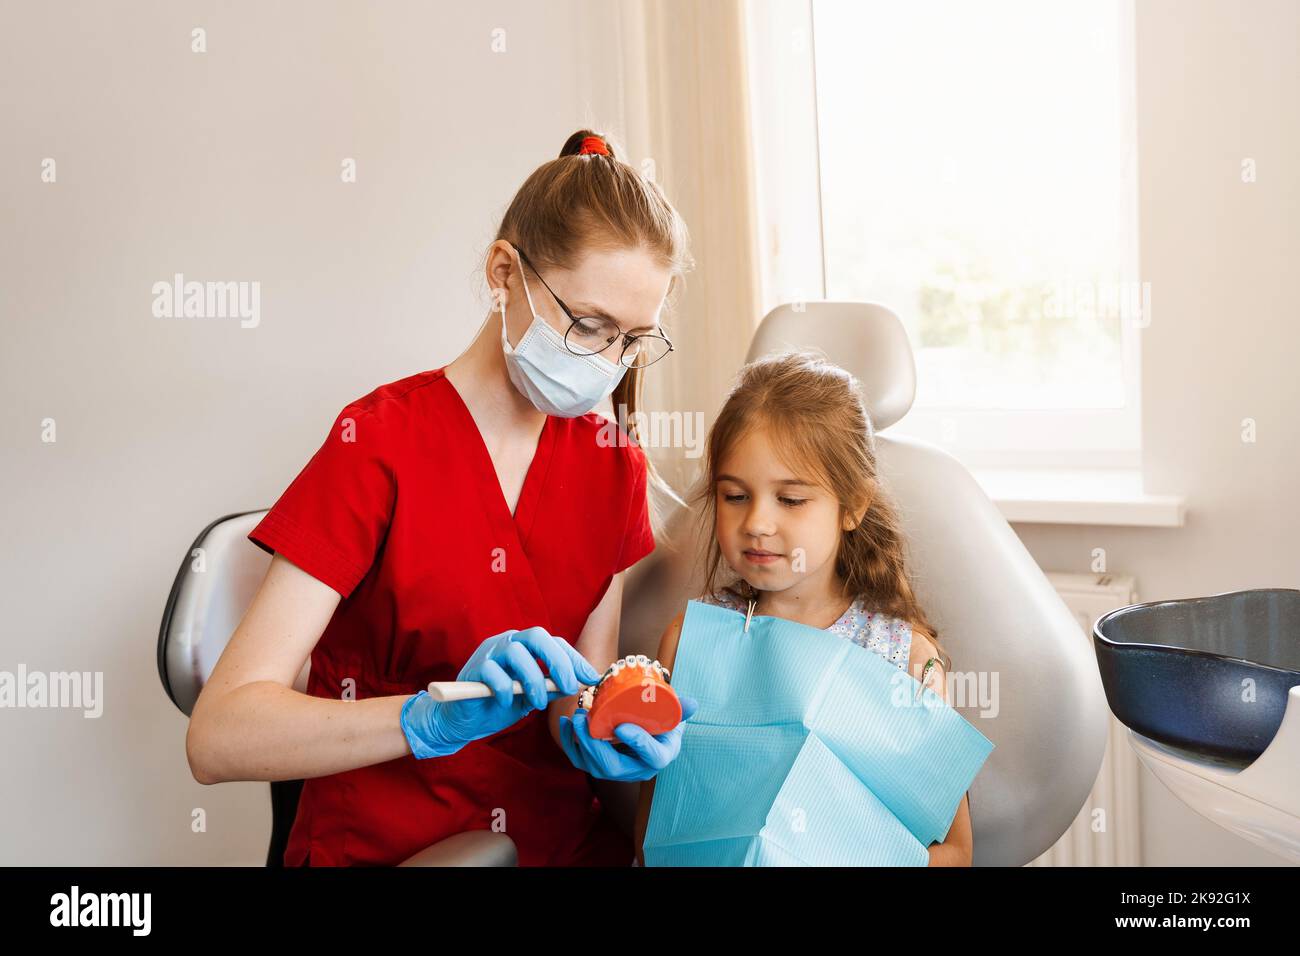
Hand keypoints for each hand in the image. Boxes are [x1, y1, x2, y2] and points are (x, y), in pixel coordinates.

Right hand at [400, 626, 602, 758]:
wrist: (465, 720)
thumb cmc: (500, 706)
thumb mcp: (532, 697)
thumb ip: (550, 687)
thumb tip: (578, 683)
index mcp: (526, 647)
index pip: (555, 643)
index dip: (575, 659)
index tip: (592, 678)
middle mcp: (509, 642)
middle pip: (538, 636)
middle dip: (558, 661)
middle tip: (568, 687)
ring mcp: (490, 652)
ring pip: (517, 653)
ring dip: (534, 680)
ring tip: (538, 703)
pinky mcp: (474, 667)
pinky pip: (493, 672)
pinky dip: (505, 689)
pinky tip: (507, 703)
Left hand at [558, 696, 698, 780]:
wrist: (648, 731)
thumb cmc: (662, 722)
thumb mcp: (673, 715)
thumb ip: (681, 709)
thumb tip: (692, 704)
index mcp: (659, 758)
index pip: (651, 757)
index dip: (637, 743)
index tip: (622, 726)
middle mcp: (637, 770)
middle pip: (613, 766)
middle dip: (594, 745)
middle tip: (583, 719)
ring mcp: (616, 770)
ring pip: (593, 766)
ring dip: (579, 743)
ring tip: (573, 718)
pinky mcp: (598, 765)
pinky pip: (580, 760)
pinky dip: (569, 743)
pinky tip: (564, 723)